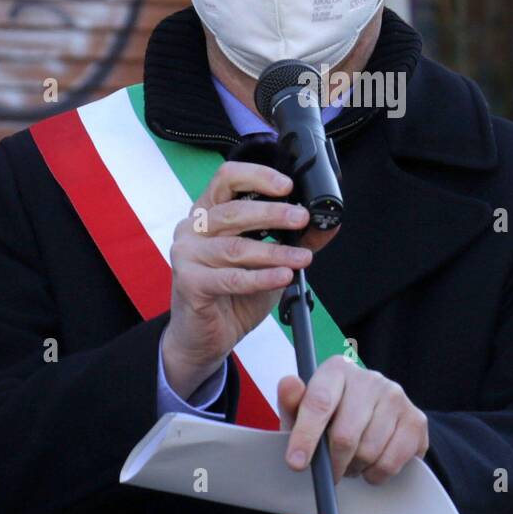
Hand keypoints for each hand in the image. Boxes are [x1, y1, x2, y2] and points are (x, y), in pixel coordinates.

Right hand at [163, 161, 339, 397]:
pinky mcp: (189, 282)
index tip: (287, 186)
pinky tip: (282, 277)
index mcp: (209, 212)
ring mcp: (187, 254)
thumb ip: (293, 241)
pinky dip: (261, 278)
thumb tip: (325, 225)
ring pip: (235, 247)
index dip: (257, 176)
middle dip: (273, 214)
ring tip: (302, 258)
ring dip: (274, 252)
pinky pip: (231, 278)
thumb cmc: (232, 293)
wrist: (204, 337)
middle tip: (301, 219)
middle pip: (233, 211)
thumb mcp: (268, 261)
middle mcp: (193, 228)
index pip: (227, 178)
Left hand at [278, 357, 428, 485]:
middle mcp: (370, 378)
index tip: (296, 463)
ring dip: (355, 468)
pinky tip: (371, 463)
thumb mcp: (302, 411)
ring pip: (369, 452)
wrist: (371, 418)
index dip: (305, 436)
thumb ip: (292, 401)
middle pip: (345, 436)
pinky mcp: (416, 419)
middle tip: (329, 470)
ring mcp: (396, 396)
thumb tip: (289, 383)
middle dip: (333, 463)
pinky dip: (376, 474)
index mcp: (337, 369)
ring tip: (351, 461)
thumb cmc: (329, 416)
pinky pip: (391, 462)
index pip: (319, 403)